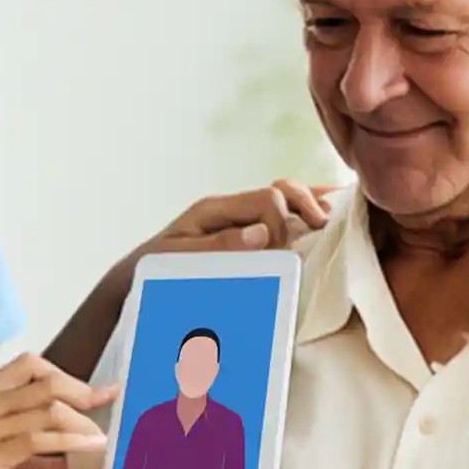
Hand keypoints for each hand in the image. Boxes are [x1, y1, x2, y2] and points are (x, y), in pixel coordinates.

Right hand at [0, 353, 118, 468]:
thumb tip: (78, 451)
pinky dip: (71, 440)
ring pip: (46, 408)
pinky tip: (88, 445)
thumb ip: (34, 444)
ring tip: (100, 435)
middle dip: (81, 391)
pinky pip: (38, 438)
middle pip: (43, 380)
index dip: (64, 372)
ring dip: (81, 420)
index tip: (93, 388)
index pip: (28, 363)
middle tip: (106, 402)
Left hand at [129, 180, 338, 258]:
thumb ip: (218, 245)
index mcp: (215, 208)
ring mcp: (239, 218)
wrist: (136, 279)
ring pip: (286, 197)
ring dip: (311, 205)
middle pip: (281, 190)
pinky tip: (330, 207)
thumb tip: (262, 234)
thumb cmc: (156, 270)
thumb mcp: (180, 257)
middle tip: (321, 228)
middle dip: (306, 205)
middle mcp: (230, 208)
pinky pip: (281, 213)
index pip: (266, 199)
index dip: (283, 222)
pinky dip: (305, 208)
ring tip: (331, 219)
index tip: (282, 252)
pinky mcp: (245, 232)